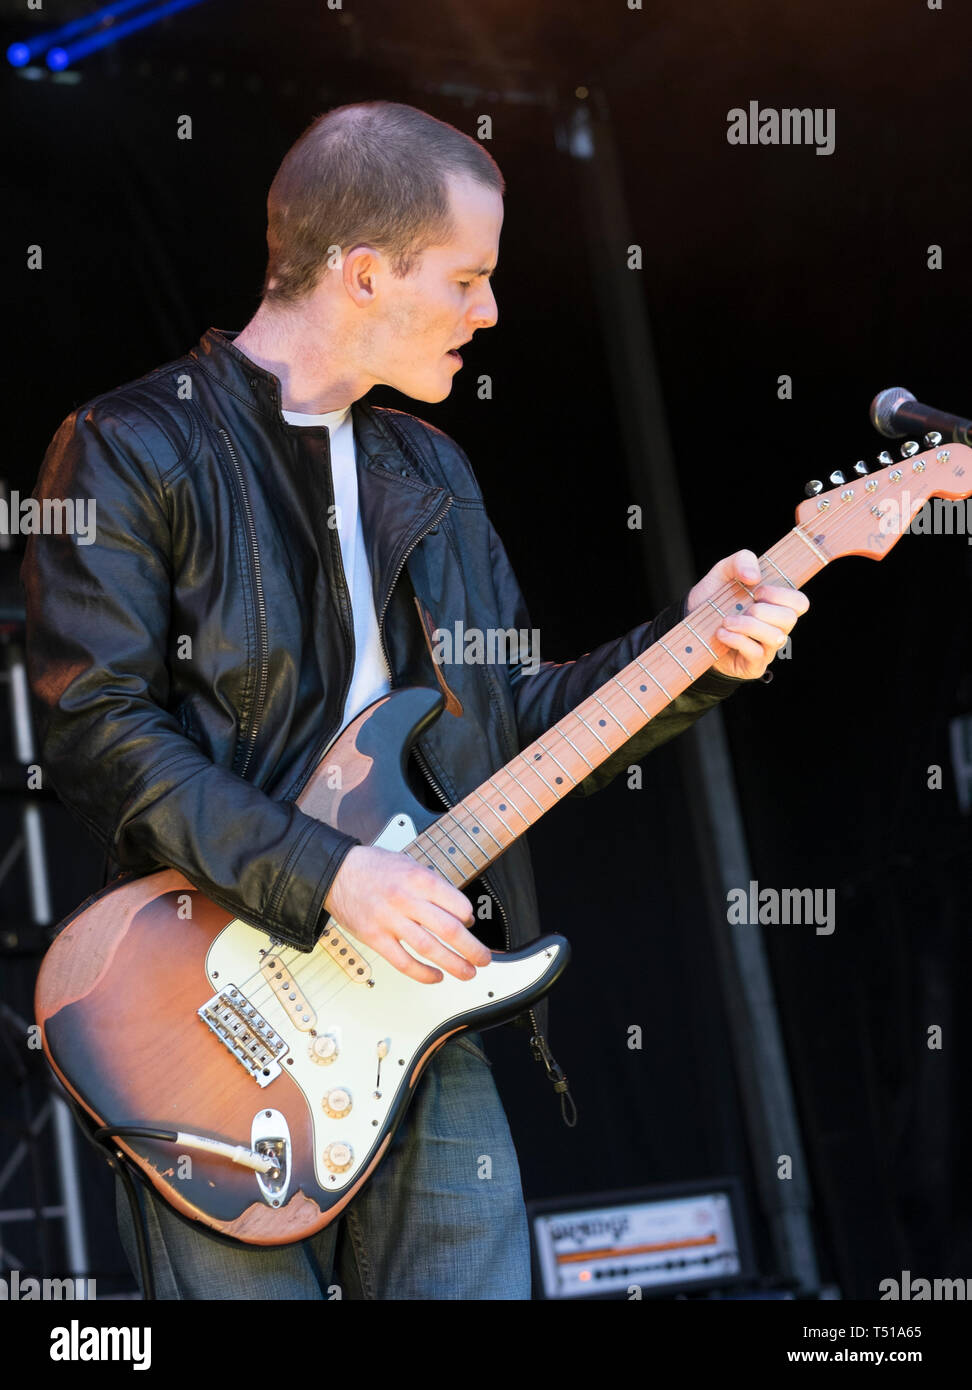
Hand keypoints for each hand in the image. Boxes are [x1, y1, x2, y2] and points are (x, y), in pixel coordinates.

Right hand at [322, 845, 490, 983]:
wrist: (336, 873)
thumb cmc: (374, 868)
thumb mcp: (409, 864)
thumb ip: (434, 886)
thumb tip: (461, 914)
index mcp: (418, 879)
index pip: (456, 904)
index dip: (469, 918)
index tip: (471, 924)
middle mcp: (406, 900)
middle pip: (448, 929)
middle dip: (471, 948)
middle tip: (484, 959)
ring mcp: (390, 921)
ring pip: (429, 949)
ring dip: (453, 964)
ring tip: (468, 972)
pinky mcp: (375, 938)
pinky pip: (403, 962)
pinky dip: (422, 973)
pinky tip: (436, 977)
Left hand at [687, 549, 809, 679]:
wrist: (689, 624)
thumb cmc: (713, 598)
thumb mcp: (724, 571)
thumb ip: (741, 560)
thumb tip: (754, 576)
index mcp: (776, 605)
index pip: (800, 602)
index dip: (781, 594)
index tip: (757, 591)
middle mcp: (776, 628)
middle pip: (790, 619)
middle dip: (762, 610)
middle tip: (742, 608)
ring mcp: (767, 648)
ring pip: (775, 637)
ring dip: (748, 626)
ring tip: (726, 621)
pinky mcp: (753, 665)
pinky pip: (756, 653)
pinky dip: (737, 640)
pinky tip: (721, 633)